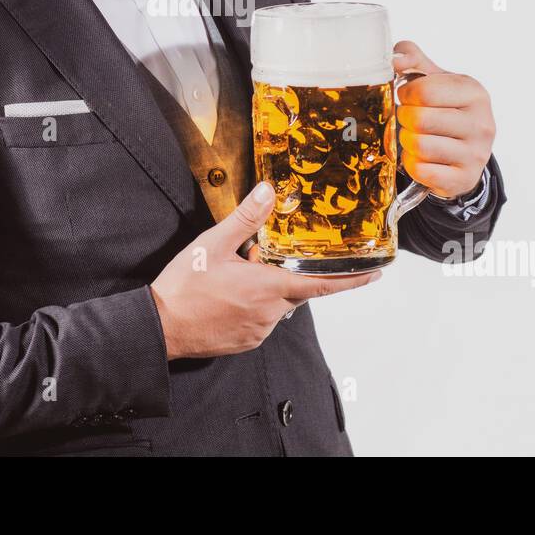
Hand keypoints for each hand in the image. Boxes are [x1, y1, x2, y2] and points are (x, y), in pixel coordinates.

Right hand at [150, 182, 381, 359]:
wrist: (159, 327)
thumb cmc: (184, 287)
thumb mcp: (213, 243)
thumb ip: (245, 218)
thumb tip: (268, 192)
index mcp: (268, 287)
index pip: (322, 284)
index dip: (352, 280)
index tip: (375, 274)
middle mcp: (270, 313)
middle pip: (294, 289)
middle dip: (284, 272)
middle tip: (255, 257)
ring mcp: (258, 331)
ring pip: (276, 304)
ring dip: (265, 288)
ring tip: (232, 275)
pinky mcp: (246, 342)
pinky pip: (261, 318)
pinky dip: (253, 303)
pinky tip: (227, 294)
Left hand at [392, 40, 495, 199]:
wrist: (465, 152)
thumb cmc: (444, 109)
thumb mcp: (434, 79)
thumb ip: (412, 59)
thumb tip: (394, 59)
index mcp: (475, 92)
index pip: (425, 91)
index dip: (406, 94)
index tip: (406, 96)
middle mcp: (482, 123)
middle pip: (420, 120)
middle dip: (404, 119)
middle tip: (408, 119)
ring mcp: (476, 154)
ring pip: (419, 146)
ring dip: (407, 142)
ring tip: (414, 136)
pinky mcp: (464, 178)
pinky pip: (421, 171)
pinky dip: (412, 164)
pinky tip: (420, 157)